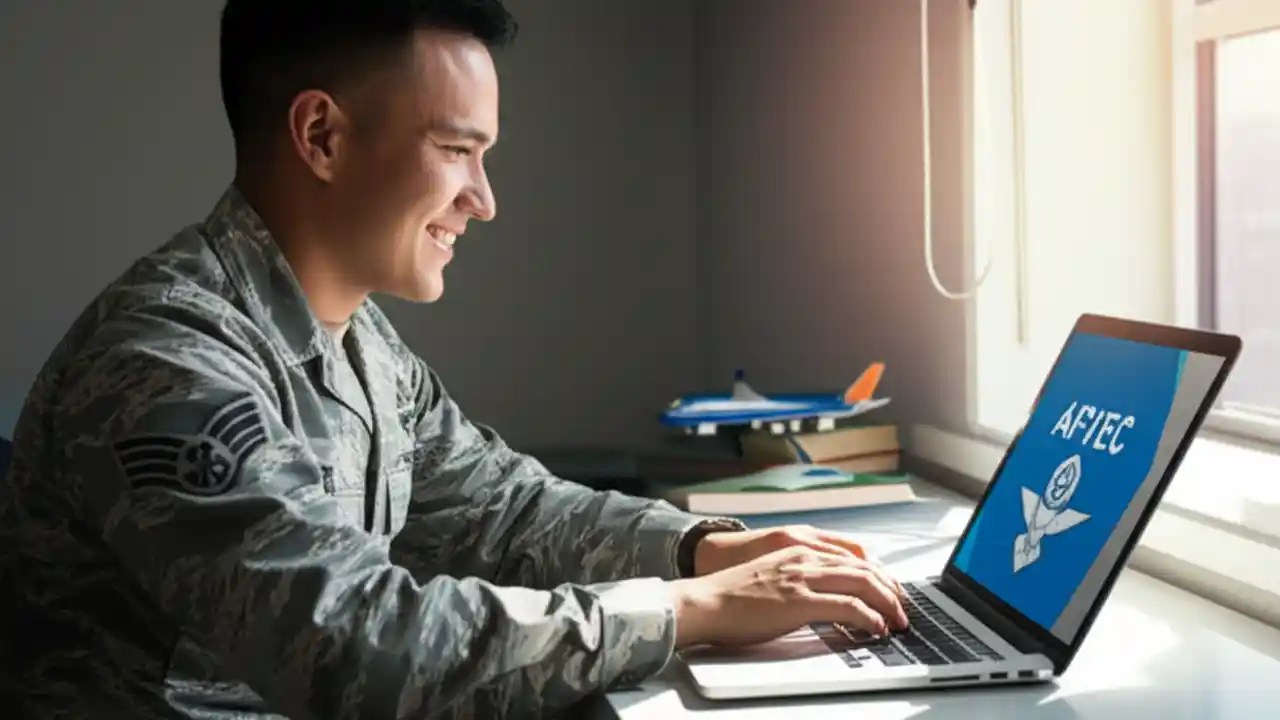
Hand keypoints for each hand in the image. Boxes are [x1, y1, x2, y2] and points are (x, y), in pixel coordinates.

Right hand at [667, 545, 909, 648]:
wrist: (705, 601)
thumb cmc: (732, 595)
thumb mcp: (771, 576)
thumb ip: (798, 578)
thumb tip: (821, 597)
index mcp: (799, 551)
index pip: (854, 557)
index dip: (879, 575)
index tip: (890, 592)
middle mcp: (805, 558)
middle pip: (865, 567)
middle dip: (891, 589)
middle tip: (902, 609)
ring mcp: (803, 578)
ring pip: (863, 582)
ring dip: (887, 604)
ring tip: (897, 621)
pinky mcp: (800, 601)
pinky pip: (848, 606)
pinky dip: (870, 618)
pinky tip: (876, 628)